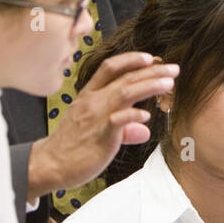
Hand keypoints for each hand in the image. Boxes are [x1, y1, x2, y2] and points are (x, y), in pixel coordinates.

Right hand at [26, 52, 178, 200]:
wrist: (50, 164)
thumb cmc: (72, 146)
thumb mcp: (96, 128)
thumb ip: (123, 126)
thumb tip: (144, 129)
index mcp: (90, 95)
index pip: (110, 68)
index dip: (131, 59)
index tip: (151, 58)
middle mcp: (93, 101)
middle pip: (125, 78)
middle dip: (152, 71)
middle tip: (173, 68)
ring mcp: (96, 117)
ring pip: (125, 92)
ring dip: (150, 85)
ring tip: (169, 83)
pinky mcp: (100, 135)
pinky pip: (118, 120)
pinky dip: (133, 115)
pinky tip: (147, 115)